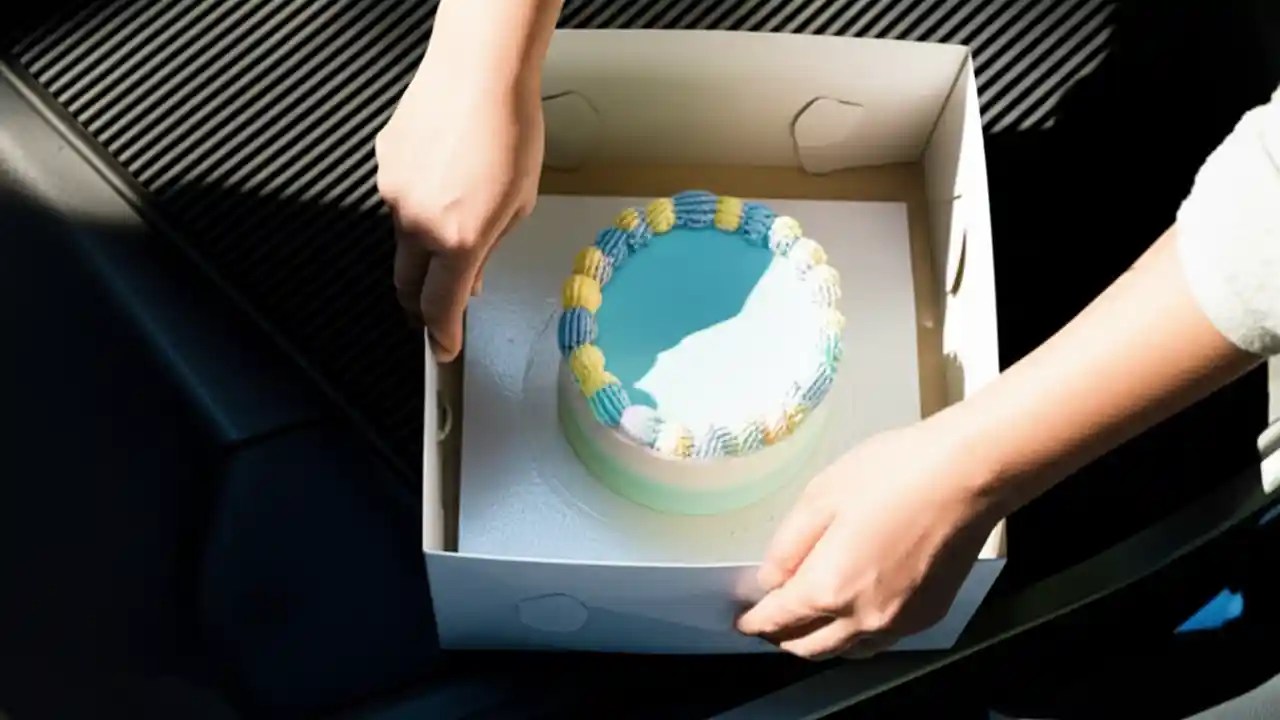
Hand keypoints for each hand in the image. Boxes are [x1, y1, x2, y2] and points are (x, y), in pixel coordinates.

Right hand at [376, 39, 543, 361]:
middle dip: (421, 305)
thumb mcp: (517, 204)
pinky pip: (399, 201)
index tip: (445, 350)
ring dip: (425, 246)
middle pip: (407, 284)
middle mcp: (417, 222)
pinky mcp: (382, 166)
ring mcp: (393, 194)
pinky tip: (444, 177)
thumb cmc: (510, 129)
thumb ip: (488, 250)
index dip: (442, 336)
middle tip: (437, 311)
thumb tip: (471, 280)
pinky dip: (418, 203)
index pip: (440, 308)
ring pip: (403, 241)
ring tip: (458, 213)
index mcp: (458, 239)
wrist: (478, 70)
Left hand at [736, 416, 1000, 660]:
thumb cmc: (893, 473)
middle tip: (769, 619)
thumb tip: (770, 579)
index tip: (744, 620)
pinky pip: (881, 639)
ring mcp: (900, 621)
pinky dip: (857, 634)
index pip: (779, 620)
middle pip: (810, 646)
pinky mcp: (928, 613)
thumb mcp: (820, 496)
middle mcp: (864, 617)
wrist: (968, 474)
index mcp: (830, 587)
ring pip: (847, 649)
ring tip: (807, 618)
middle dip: (783, 636)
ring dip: (820, 640)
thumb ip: (788, 545)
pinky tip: (852, 610)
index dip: (755, 621)